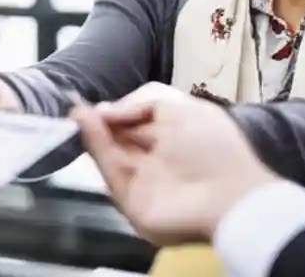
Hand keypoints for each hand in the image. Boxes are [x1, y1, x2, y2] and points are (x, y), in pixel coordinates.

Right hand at [72, 95, 275, 244]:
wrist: (227, 197)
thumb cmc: (212, 146)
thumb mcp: (181, 107)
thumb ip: (143, 102)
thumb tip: (107, 109)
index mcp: (176, 137)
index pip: (139, 123)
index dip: (118, 111)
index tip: (97, 102)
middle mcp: (159, 160)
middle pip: (122, 139)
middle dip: (102, 121)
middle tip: (78, 106)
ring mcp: (144, 183)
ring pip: (113, 154)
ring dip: (94, 132)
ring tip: (77, 112)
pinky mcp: (132, 202)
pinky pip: (112, 172)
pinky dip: (97, 148)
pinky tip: (86, 125)